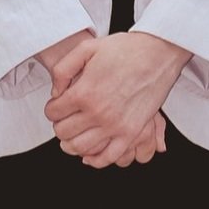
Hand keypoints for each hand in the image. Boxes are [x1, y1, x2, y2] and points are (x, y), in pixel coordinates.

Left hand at [45, 31, 187, 166]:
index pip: (53, 113)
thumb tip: (55, 92)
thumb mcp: (87, 48)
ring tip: (73, 135)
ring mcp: (115, 125)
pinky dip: (95, 160)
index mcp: (84, 92)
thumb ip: (63, 69)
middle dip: (59, 126)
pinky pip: (108, 156)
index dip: (52, 109)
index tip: (57, 106)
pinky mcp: (131, 132)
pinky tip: (89, 154)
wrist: (157, 53)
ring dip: (72, 143)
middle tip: (64, 119)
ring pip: (81, 148)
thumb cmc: (125, 49)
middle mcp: (98, 112)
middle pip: (64, 132)